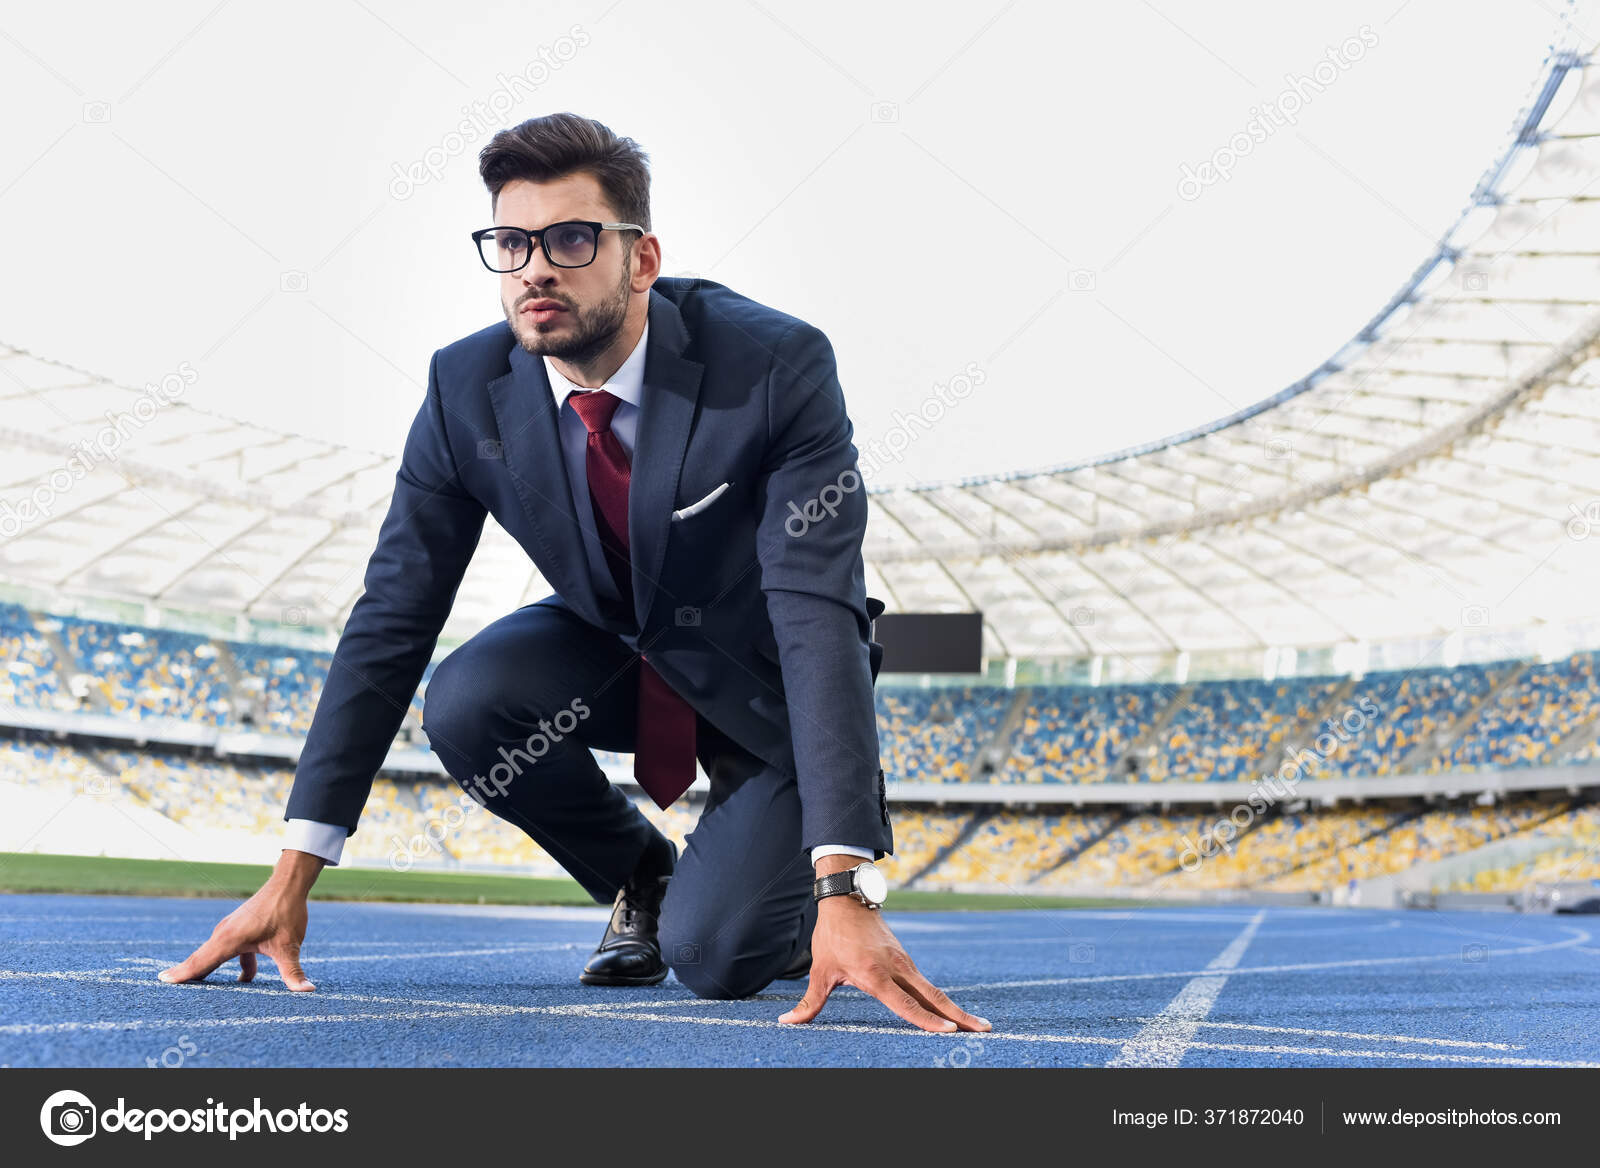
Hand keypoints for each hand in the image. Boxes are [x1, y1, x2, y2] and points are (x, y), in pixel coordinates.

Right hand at [157, 849, 323, 991]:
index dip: (182, 974)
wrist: (289, 884)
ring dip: (205, 972)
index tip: (161, 982)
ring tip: (195, 992)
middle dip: (186, 977)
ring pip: (213, 956)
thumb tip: (307, 991)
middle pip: (200, 960)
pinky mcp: (238, 930)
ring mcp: (229, 931)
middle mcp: (223, 934)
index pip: (201, 962)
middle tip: (164, 989)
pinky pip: (228, 952)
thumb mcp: (289, 945)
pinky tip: (246, 980)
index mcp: (229, 939)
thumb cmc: (286, 912)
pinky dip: (230, 965)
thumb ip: (293, 971)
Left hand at [779, 859, 989, 1032]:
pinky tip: (953, 1012)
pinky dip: (942, 1000)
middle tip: (985, 1030)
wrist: (847, 896)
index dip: (927, 1020)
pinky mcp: (905, 958)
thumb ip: (809, 1002)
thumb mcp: (820, 969)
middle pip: (933, 997)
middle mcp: (896, 968)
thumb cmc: (832, 934)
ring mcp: (904, 962)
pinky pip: (926, 983)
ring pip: (933, 990)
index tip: (950, 1032)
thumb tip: (787, 1022)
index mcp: (875, 974)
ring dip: (956, 1009)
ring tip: (979, 1026)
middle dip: (960, 1016)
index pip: (906, 1003)